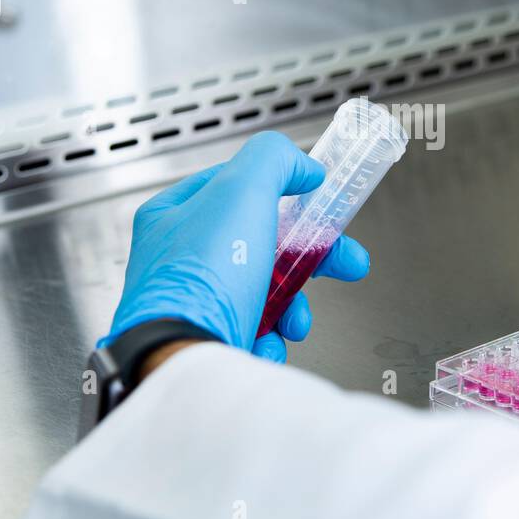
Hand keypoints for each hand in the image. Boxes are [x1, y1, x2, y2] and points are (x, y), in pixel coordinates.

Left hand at [102, 131, 370, 362]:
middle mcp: (179, 262)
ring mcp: (194, 306)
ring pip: (263, 295)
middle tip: (344, 262)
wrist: (185, 358)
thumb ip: (276, 160)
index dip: (284, 194)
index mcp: (175, 217)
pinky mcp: (207, 343)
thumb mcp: (243, 190)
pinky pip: (253, 336)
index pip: (238, 190)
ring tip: (294, 321)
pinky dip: (270, 342)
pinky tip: (266, 343)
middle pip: (263, 246)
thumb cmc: (203, 278)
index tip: (318, 202)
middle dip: (309, 259)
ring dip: (292, 308)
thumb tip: (302, 167)